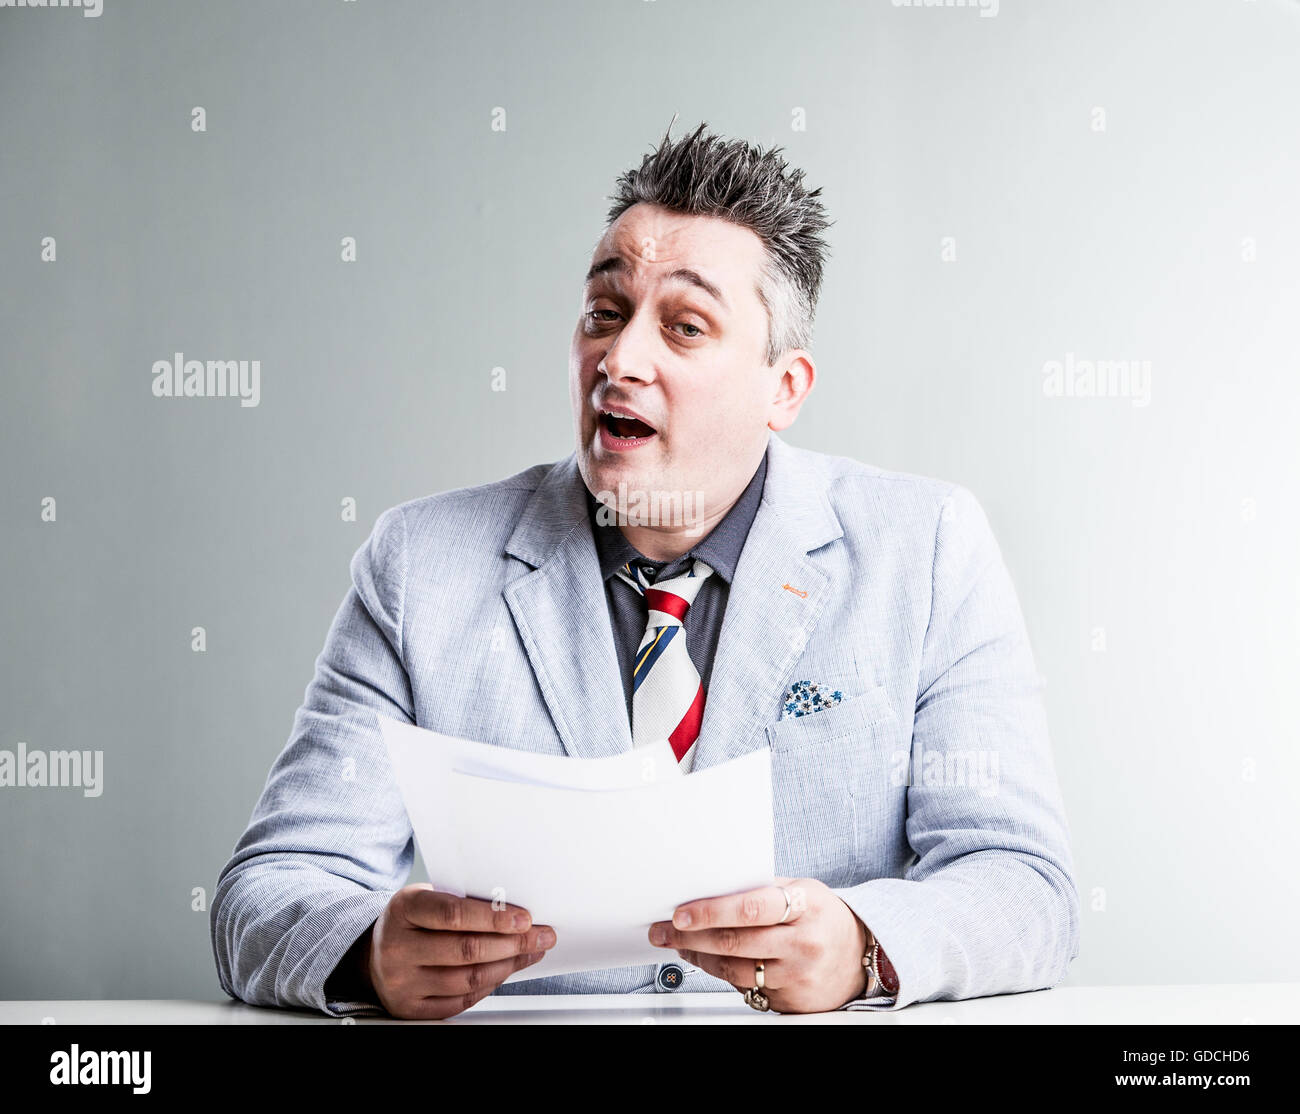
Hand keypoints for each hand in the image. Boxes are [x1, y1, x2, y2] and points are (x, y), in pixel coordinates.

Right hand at [364, 883, 555, 1018]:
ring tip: (528, 952)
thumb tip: (514, 912)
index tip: (525, 919)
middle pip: (466, 949)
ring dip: (508, 965)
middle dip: (513, 943)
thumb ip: (462, 902)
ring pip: (468, 978)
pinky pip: (461, 1001)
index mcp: (403, 910)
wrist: (373, 955)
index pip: (453, 914)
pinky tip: (505, 970)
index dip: (494, 917)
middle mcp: (398, 948)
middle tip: (540, 936)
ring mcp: (402, 982)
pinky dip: (490, 985)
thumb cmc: (411, 921)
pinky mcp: (410, 1008)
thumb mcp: (426, 898)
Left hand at [648, 876, 867, 1012]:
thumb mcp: (803, 890)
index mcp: (805, 906)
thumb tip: (713, 885)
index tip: (681, 913)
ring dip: (699, 957)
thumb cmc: (825, 917)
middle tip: (664, 931)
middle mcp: (803, 943)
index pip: (751, 907)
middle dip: (691, 936)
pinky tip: (709, 961)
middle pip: (735, 942)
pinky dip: (722, 974)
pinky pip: (747, 988)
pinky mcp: (792, 1002)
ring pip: (735, 970)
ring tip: (679, 945)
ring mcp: (798, 976)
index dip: (711, 911)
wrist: (860, 956)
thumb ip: (763, 888)